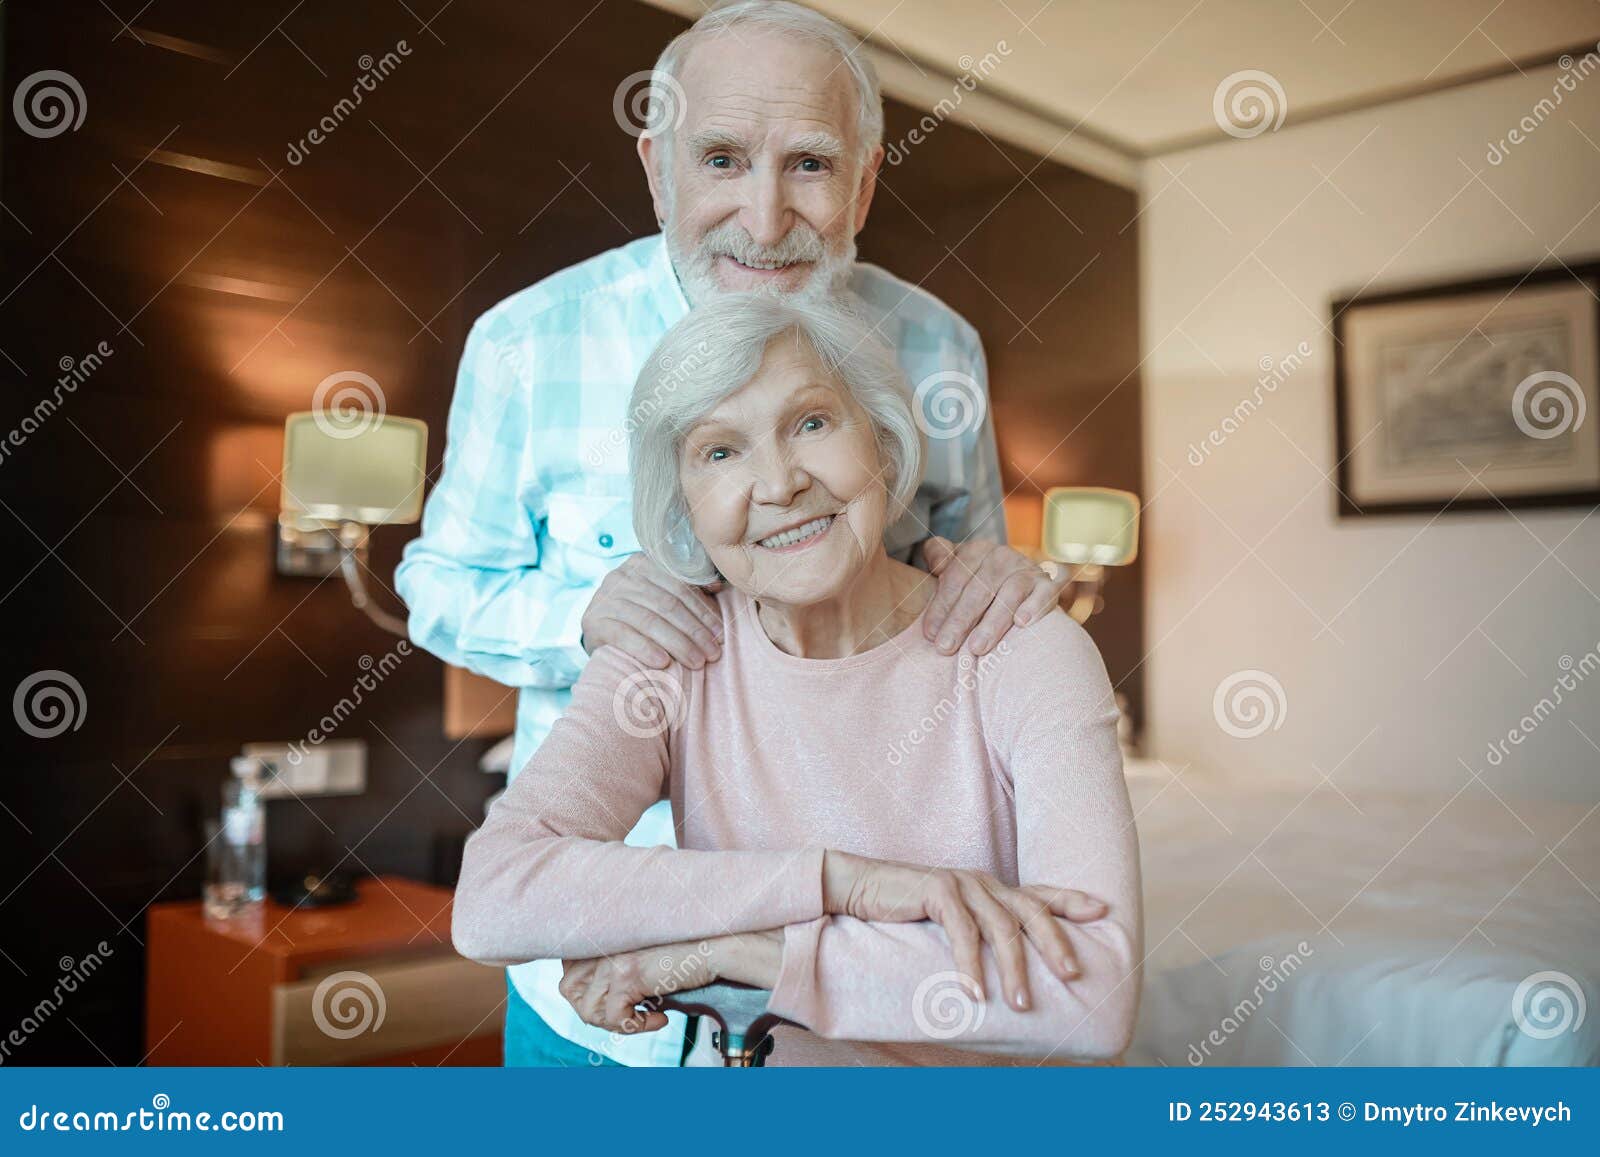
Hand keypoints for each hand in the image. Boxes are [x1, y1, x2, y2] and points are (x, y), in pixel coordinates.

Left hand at [558, 931, 781, 1033]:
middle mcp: (603, 944)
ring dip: (615, 1023)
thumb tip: (599, 1006)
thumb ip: (617, 971)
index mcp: (604, 936)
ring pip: (587, 1009)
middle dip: (594, 1011)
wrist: (718, 947)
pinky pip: (616, 1018)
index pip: (567, 968)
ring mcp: (613, 959)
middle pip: (569, 989)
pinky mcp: (628, 975)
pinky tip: (661, 1017)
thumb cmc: (687, 955)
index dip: (584, 991)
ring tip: (643, 1018)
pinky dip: (637, 1026)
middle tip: (626, 1015)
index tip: (612, 1001)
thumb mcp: (645, 960)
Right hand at [580, 553, 723, 669]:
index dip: (703, 611)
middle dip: (694, 631)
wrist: (601, 633)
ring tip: (696, 662)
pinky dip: (645, 648)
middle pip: (667, 604)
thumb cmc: (641, 615)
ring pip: (649, 620)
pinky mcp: (593, 620)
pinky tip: (663, 662)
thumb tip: (717, 587)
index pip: (680, 586)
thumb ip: (689, 590)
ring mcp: (605, 597)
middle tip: (713, 653)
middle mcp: (622, 575)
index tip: (720, 633)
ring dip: (677, 644)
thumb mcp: (663, 597)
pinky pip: (623, 635)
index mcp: (644, 563)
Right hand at [822, 849, 1107, 1012]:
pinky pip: (961, 931)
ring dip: (1013, 969)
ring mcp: (962, 883)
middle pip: (1032, 911)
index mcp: (991, 890)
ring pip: (1001, 927)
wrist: (858, 890)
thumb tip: (1003, 986)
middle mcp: (983, 882)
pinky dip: (969, 964)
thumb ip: (977, 942)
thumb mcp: (949, 928)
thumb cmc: (904, 916)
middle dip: (1056, 943)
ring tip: (1020, 1005)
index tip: (1103, 910)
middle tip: (1073, 975)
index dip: (1072, 900)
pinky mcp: (937, 889)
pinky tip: (974, 992)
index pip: (1040, 894)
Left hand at [920, 538, 1067, 655]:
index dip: (941, 606)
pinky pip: (1044, 594)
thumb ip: (940, 557)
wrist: (1026, 588)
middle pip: (979, 588)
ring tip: (976, 648)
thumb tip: (936, 563)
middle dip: (960, 620)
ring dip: (992, 622)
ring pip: (1010, 593)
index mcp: (977, 551)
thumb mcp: (958, 568)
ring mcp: (1028, 570)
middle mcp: (1003, 556)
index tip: (930, 634)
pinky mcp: (1050, 586)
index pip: (956, 577)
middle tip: (946, 647)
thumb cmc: (980, 584)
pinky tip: (1021, 624)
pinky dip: (1034, 607)